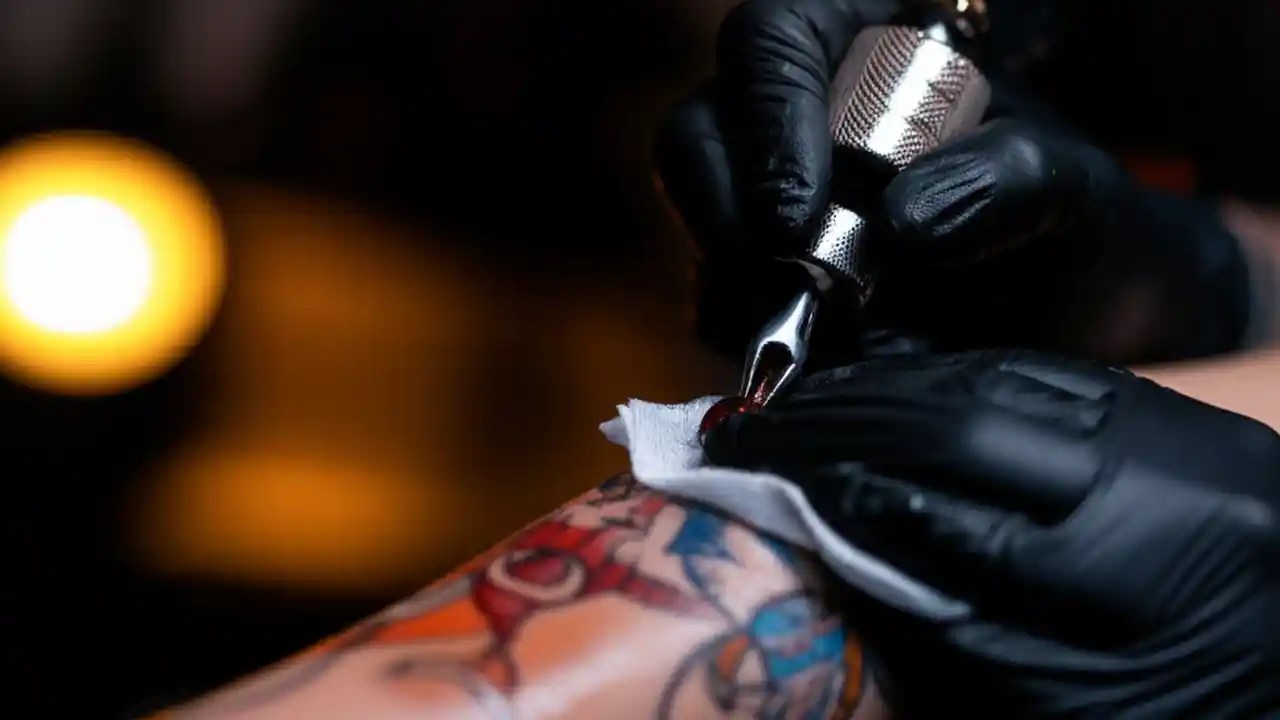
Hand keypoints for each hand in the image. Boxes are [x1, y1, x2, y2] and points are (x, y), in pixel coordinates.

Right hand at [656, 0, 1252, 363]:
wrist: (1067, 319)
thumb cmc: (1069, 230)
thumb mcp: (1071, 193)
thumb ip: (1008, 182)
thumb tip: (903, 223)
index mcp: (863, 44)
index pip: (774, 40)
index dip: (768, 116)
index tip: (798, 213)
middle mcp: (794, 114)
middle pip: (699, 134)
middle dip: (728, 213)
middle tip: (793, 286)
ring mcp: (762, 198)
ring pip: (699, 226)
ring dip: (744, 289)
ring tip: (831, 336)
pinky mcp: (752, 279)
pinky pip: (713, 302)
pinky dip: (757, 340)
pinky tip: (825, 360)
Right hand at [703, 350, 1279, 716]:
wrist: (1274, 675)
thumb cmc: (1159, 714)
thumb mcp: (1038, 703)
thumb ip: (932, 613)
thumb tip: (820, 526)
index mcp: (1148, 574)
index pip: (949, 502)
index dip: (837, 481)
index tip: (757, 474)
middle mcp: (1180, 481)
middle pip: (972, 418)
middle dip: (851, 420)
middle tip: (767, 432)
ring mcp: (1190, 435)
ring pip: (1005, 376)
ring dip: (894, 389)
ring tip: (814, 408)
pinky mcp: (1182, 415)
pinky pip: (1047, 374)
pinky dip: (957, 381)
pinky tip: (895, 393)